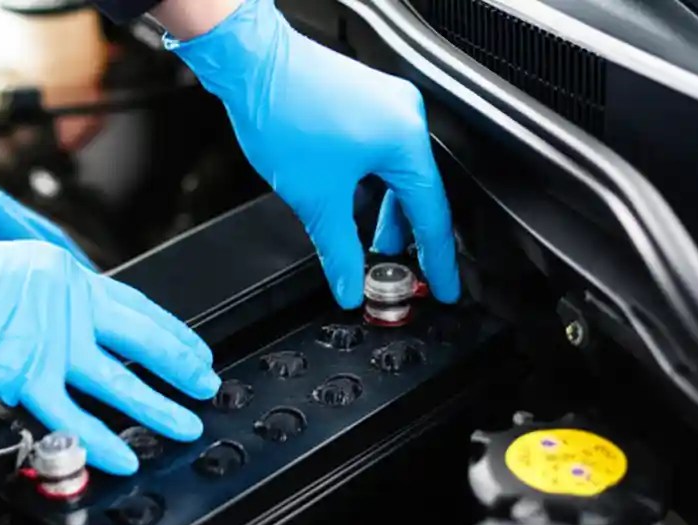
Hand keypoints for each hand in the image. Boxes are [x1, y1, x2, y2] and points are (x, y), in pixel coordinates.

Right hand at [0, 240, 220, 474]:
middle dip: (180, 363)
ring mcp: (49, 340)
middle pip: (140, 337)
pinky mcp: (26, 374)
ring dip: (158, 405)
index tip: (189, 345)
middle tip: (205, 382)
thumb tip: (54, 328)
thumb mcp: (3, 272)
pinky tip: (125, 454)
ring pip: (119, 380)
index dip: (166, 328)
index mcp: (60, 272)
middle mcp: (64, 302)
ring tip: (186, 423)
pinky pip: (73, 417)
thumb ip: (38, 301)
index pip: (130, 304)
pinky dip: (102, 440)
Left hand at [165, 0, 459, 307]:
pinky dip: (371, 184)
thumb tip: (348, 286)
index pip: (431, 214)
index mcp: (405, 141)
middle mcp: (405, 116)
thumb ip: (339, 251)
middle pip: (417, 193)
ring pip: (397, 173)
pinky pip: (381, 152)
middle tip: (399, 273)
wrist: (251, 64)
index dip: (438, 259)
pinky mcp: (366, 100)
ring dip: (384, 211)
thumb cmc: (283, 112)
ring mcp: (387, 105)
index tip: (446, 287)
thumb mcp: (315, 200)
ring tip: (369, 243)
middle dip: (404, 237)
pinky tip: (352, 205)